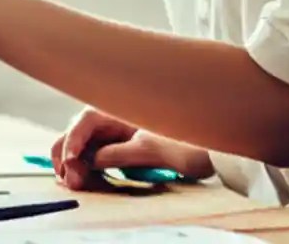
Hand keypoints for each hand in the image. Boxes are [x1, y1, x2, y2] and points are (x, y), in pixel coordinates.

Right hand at [49, 109, 213, 190]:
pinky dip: (91, 165)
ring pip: (89, 142)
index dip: (73, 140)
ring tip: (76, 181)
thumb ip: (119, 153)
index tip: (71, 162)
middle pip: (82, 130)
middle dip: (69, 152)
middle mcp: (120, 114)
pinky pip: (101, 151)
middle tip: (68, 178)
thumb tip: (91, 160)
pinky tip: (88, 177)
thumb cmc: (191, 140)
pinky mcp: (128, 143)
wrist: (220, 147)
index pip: (87, 119)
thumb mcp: (152, 149)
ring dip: (78, 161)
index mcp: (124, 105)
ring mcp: (123, 129)